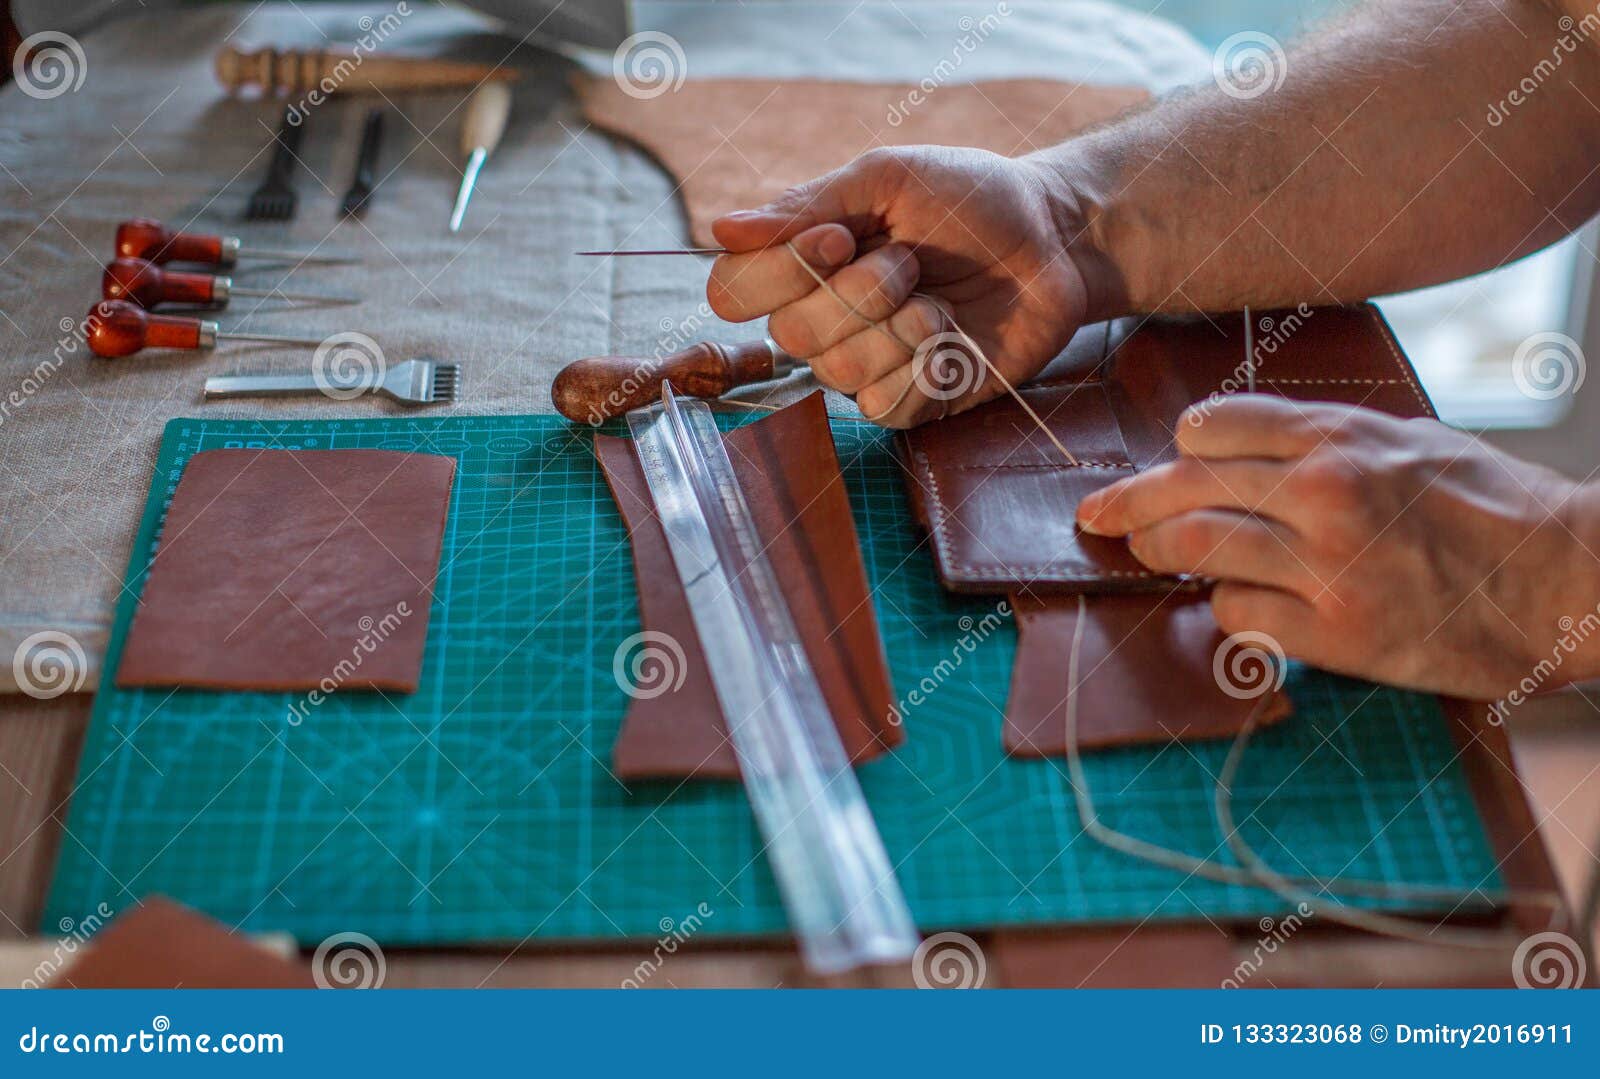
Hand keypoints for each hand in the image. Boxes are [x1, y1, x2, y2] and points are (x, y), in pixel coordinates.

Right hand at [706, 146, 1089, 426]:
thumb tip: (720, 228)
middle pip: (792, 334)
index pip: (731, 291)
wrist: (1054, 238)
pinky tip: (956, 336)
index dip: (779, 272)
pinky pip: (887, 406)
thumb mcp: (888, 179)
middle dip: (862, 291)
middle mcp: (821, 321)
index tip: (839, 238)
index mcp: (802, 264)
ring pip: (841, 372)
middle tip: (911, 260)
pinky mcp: (912, 402)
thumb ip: (808, 205)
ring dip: (903, 325)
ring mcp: (865, 366)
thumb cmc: (970, 198)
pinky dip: (928, 365)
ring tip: (941, 296)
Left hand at [1075, 395, 1599, 698]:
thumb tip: (1240, 451)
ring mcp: (1327, 565)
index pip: (1212, 427)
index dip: (1178, 450)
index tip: (1165, 464)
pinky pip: (1238, 618)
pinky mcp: (1338, 634)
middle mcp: (1325, 492)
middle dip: (1128, 503)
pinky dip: (1228, 613)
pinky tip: (1243, 608)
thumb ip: (1326, 443)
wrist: (1572, 581)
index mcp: (1342, 436)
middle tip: (1097, 515)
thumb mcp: (1410, 441)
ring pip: (1195, 552)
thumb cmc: (1494, 506)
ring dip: (1164, 557)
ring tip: (1150, 558)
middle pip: (1184, 489)